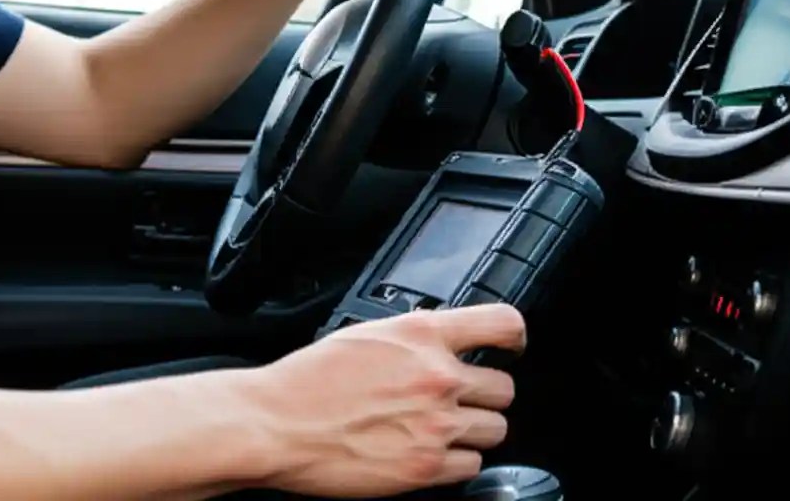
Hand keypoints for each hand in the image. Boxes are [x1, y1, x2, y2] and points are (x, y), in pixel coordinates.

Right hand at [245, 304, 525, 497]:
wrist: (275, 424)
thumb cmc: (306, 381)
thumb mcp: (364, 334)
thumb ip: (412, 336)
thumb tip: (439, 338)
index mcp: (422, 334)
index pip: (503, 323)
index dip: (515, 337)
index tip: (512, 347)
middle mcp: (438, 376)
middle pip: (505, 388)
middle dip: (484, 396)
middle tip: (457, 401)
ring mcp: (436, 424)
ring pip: (496, 429)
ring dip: (473, 430)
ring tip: (440, 429)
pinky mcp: (426, 467)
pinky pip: (473, 466)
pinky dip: (456, 463)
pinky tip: (427, 451)